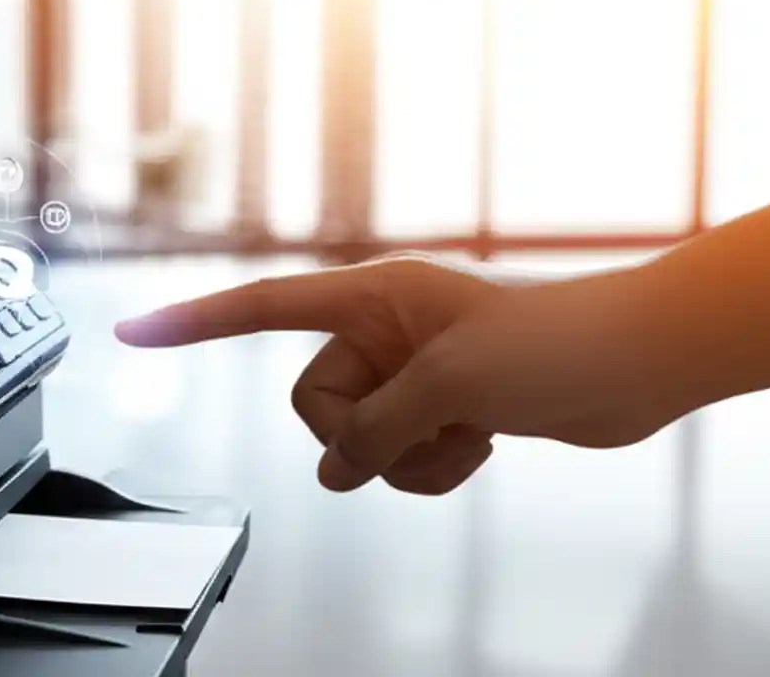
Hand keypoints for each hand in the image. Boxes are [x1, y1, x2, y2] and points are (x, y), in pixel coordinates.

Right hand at [114, 253, 687, 494]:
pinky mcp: (439, 410)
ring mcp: (410, 374)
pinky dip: (430, 467)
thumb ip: (375, 429)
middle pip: (314, 403)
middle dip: (362, 433)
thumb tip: (335, 473)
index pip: (262, 308)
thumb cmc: (556, 341)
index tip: (133, 331)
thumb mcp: (449, 384)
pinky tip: (479, 444)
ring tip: (464, 435)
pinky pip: (396, 457)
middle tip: (423, 424)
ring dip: (405, 457)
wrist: (636, 364)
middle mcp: (382, 332)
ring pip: (356, 441)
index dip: (193, 322)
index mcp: (373, 296)